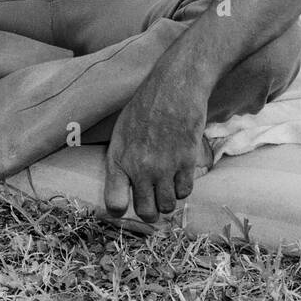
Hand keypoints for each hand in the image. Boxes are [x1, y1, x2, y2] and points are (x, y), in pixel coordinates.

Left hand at [103, 77, 209, 223]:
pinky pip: (185, 191)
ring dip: (168, 198)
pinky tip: (180, 172)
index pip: (114, 204)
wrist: (175, 87)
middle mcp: (141, 168)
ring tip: (167, 184)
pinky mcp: (186, 162)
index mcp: (119, 159)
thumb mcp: (122, 131)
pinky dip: (183, 186)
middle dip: (150, 211)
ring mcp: (165, 167)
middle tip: (153, 201)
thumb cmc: (146, 105)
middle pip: (146, 212)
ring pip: (168, 206)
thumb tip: (126, 184)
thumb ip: (123, 160)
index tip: (126, 205)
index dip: (120, 210)